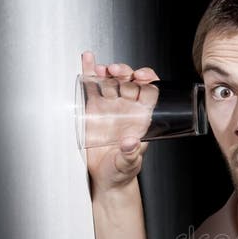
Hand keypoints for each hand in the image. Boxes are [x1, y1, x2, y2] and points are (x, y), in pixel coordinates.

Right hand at [81, 51, 159, 191]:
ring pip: (112, 80)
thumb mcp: (128, 163)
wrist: (105, 178)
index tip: (142, 76)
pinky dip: (89, 72)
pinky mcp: (93, 109)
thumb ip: (130, 154)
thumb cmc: (122, 171)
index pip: (150, 92)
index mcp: (141, 118)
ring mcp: (110, 107)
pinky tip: (87, 60)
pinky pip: (92, 87)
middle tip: (118, 72)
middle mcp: (127, 109)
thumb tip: (131, 142)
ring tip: (103, 69)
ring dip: (108, 70)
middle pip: (130, 82)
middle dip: (126, 72)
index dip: (149, 80)